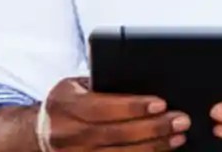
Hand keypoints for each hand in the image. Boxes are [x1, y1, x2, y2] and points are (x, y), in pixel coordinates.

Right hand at [42, 77, 189, 150]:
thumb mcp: (78, 86)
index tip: (160, 104)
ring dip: (152, 147)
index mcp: (65, 103)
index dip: (132, 107)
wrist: (41, 131)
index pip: (101, 107)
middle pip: (114, 134)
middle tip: (180, 121)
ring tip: (177, 137)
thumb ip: (103, 84)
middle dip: (152, 128)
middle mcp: (66, 133)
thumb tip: (144, 76)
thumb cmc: (69, 102)